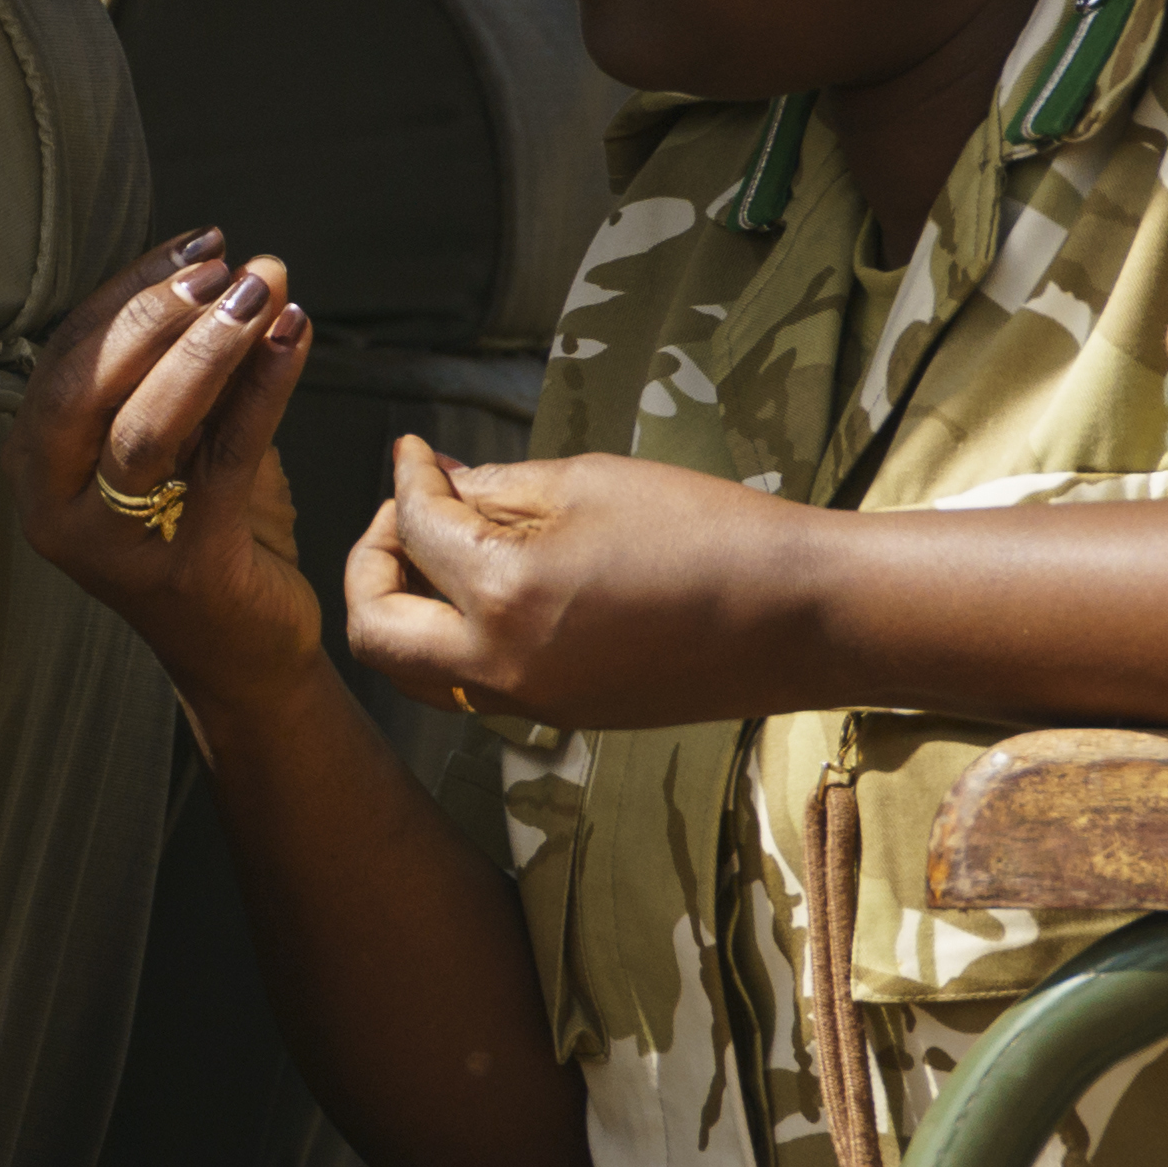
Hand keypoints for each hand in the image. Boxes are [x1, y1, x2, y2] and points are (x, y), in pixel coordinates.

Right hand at [11, 233, 324, 722]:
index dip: (131, 291)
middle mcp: (53, 509)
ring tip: (265, 288)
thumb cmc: (206, 531)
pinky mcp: (182, 569)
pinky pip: (223, 460)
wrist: (244, 651)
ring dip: (209, 345)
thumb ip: (186, 373)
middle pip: (88, 386)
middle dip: (159, 311)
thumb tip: (232, 269)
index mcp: (36, 468)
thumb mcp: (181, 444)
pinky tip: (295, 338)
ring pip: (148, 425)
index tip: (197, 244)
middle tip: (228, 266)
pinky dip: (263, 388)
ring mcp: (110, 546)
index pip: (68, 356)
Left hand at [341, 432, 830, 730]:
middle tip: (406, 513)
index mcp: (501, 597)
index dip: (405, 479)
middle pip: (373, 629)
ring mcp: (528, 703)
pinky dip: (452, 634)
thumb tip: (435, 482)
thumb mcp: (588, 483)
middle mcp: (498, 667)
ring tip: (442, 547)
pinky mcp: (559, 715)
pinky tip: (489, 580)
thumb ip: (494, 488)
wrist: (797, 617)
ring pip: (412, 670)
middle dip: (371, 563)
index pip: (414, 531)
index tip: (412, 451)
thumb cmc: (706, 532)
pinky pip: (468, 681)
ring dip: (404, 608)